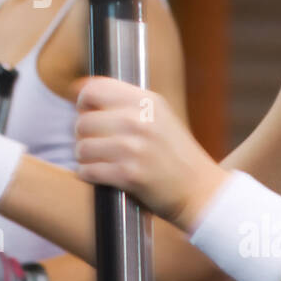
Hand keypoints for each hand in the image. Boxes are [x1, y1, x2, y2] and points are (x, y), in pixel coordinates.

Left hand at [73, 76, 228, 231]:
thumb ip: (125, 103)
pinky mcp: (129, 175)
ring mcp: (134, 148)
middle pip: (83, 121)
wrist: (200, 190)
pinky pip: (88, 170)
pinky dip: (89, 174)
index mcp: (146, 101)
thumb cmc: (174, 154)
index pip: (94, 90)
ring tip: (100, 160)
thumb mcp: (158, 115)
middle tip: (97, 143)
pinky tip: (101, 174)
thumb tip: (80, 91)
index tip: (86, 112)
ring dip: (85, 157)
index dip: (83, 101)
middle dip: (84, 135)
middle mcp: (139, 120)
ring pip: (82, 147)